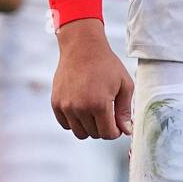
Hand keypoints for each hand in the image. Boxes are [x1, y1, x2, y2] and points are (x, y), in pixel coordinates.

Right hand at [52, 18, 133, 140]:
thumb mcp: (124, 84)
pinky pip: (66, 124)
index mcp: (99, 104)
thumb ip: (125, 110)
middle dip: (103, 127)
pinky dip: (75, 121)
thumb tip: (126, 131)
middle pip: (94, 134)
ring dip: (89, 126)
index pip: (107, 134)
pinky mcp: (56, 103)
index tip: (117, 124)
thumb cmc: (106, 64)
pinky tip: (82, 108)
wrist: (82, 47)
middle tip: (107, 113)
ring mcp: (66, 106)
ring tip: (95, 111)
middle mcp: (80, 108)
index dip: (115, 131)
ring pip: (79, 132)